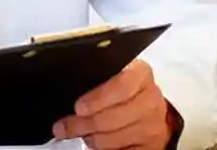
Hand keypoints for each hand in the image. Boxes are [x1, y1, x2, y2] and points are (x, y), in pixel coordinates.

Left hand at [53, 60, 173, 149]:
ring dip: (91, 138)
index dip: (97, 99)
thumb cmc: (122, 89)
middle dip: (83, 124)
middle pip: (113, 118)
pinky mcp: (151, 146)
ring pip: (113, 139)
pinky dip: (103, 149)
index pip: (121, 86)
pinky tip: (96, 141)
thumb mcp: (112, 75)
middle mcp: (151, 100)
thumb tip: (67, 94)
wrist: (148, 109)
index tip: (78, 107)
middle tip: (62, 128)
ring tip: (81, 133)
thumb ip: (95, 80)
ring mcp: (153, 125)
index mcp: (141, 74)